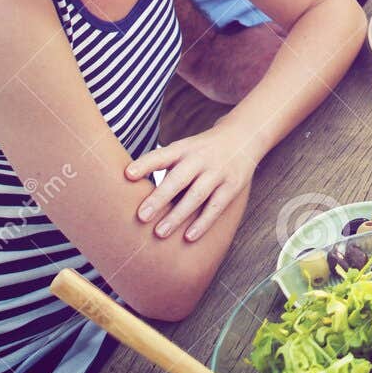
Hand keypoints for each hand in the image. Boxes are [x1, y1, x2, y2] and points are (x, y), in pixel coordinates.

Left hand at [124, 124, 256, 242]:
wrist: (244, 136)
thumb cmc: (202, 151)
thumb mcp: (184, 150)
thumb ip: (164, 168)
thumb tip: (133, 196)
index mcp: (184, 149)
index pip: (162, 155)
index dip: (145, 164)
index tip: (127, 174)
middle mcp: (201, 158)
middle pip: (179, 178)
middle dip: (160, 197)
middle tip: (141, 216)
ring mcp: (218, 171)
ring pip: (197, 195)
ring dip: (178, 215)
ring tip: (160, 233)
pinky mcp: (233, 184)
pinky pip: (217, 205)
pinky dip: (203, 222)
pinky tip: (189, 236)